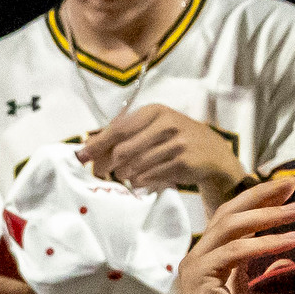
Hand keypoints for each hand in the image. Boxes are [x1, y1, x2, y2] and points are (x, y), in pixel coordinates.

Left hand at [75, 104, 245, 199]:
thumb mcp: (153, 126)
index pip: (118, 129)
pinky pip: (148, 177)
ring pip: (133, 166)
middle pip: (122, 151)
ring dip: (124, 175)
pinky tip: (141, 180)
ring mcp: (177, 143)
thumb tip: (87, 146)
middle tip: (101, 173)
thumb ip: (123, 132)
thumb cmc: (175, 139)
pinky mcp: (183, 163)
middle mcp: (166, 124)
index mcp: (155, 111)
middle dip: (107, 165)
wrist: (213, 154)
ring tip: (125, 175)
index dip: (97, 145)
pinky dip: (139, 182)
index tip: (80, 157)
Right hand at [177, 176, 294, 293]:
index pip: (236, 219)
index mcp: (216, 260)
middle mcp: (203, 256)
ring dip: (266, 215)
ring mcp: (198, 264)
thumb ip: (270, 277)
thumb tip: (285, 259)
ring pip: (230, 225)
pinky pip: (234, 252)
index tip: (290, 189)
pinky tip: (290, 241)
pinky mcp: (199, 276)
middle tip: (292, 185)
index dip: (261, 201)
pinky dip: (263, 243)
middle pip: (229, 212)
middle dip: (262, 196)